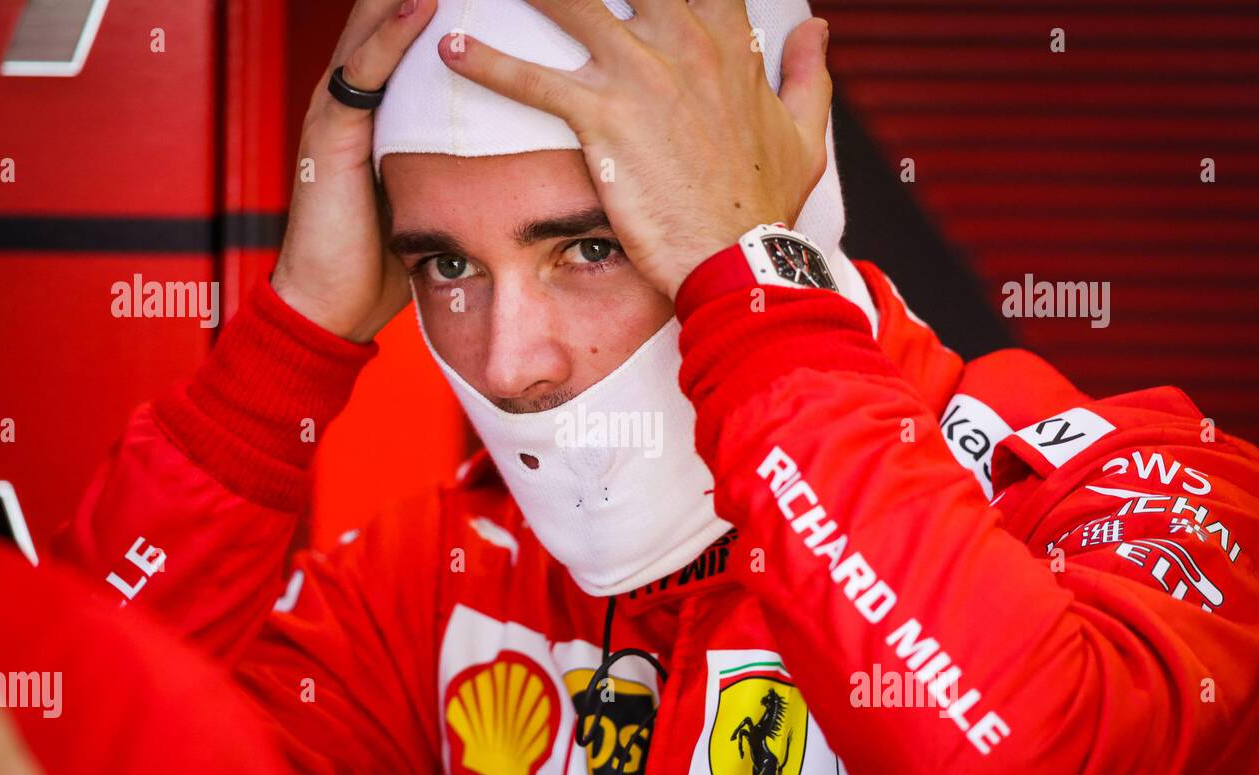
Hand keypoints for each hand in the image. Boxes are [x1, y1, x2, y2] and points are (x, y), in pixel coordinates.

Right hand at [272, 0, 437, 341]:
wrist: (334, 302)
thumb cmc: (385, 255)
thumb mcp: (429, 192)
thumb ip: (457, 161)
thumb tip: (523, 156)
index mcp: (378, 103)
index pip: (409, 30)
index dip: (442, 3)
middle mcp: (352, 92)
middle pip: (388, 12)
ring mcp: (337, 107)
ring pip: (372, 24)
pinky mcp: (330, 130)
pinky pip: (362, 70)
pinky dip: (392, 33)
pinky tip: (423, 3)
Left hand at [440, 0, 832, 301]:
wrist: (737, 257)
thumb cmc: (765, 203)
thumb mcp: (804, 133)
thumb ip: (807, 73)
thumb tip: (817, 27)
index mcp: (727, 41)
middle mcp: (681, 42)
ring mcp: (640, 75)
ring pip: (570, 2)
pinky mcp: (603, 118)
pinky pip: (530, 79)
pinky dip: (484, 61)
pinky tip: (449, 47)